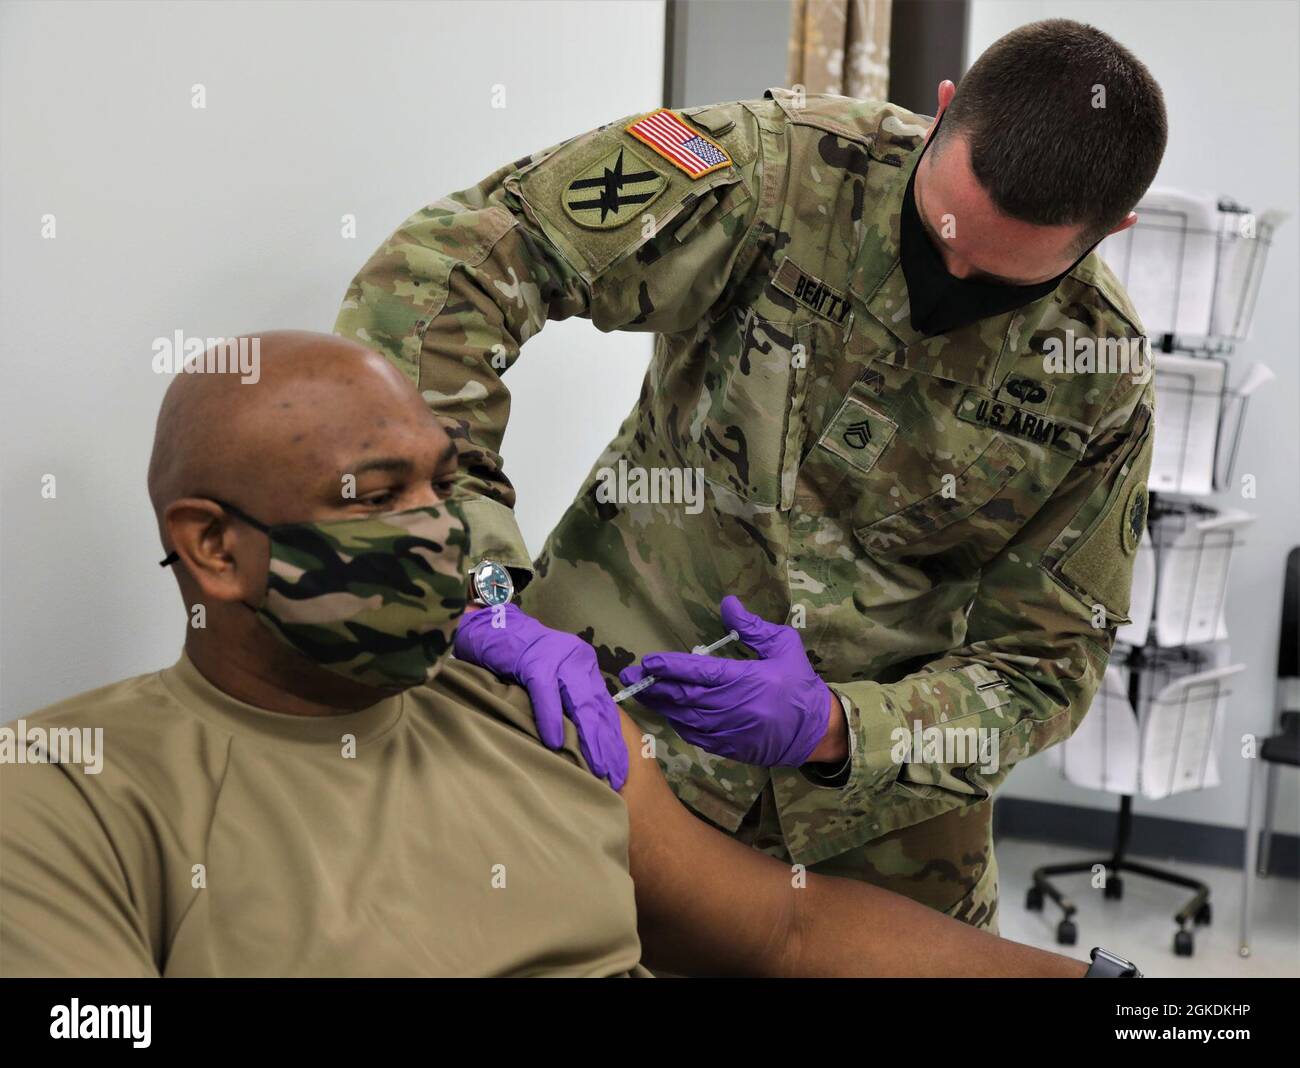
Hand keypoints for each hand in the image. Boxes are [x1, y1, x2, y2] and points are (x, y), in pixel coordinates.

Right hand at [455, 603, 628, 789]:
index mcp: (584, 666)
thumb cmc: (517, 660)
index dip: (613, 738)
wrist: (490, 628)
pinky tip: (554, 743)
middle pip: (599, 708)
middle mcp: (578, 659)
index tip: (620, 767)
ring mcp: (558, 659)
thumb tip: (583, 740)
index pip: (605, 706)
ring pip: (581, 702)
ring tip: (597, 766)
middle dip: (608, 744)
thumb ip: (567, 700)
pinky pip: (546, 694)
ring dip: (590, 737)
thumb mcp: (551, 679)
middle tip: (615, 776)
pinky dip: (551, 720)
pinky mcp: (535, 661)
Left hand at [617, 595, 836, 767]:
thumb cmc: (799, 684)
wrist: (817, 731)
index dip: (672, 667)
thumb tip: (727, 603)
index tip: (649, 661)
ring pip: (686, 718)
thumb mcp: (783, 646)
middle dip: (654, 686)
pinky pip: (696, 736)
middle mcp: (734, 707)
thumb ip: (752, 627)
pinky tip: (668, 712)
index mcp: (747, 680)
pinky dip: (679, 724)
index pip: (701, 673)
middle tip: (629, 677)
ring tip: (641, 692)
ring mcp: (730, 731)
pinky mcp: (730, 748)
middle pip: (685, 697)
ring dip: (662, 705)